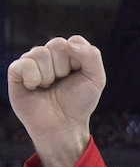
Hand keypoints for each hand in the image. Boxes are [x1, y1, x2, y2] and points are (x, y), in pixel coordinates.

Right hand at [7, 35, 105, 166]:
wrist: (63, 125)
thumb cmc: (79, 102)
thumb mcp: (96, 79)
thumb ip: (91, 56)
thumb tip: (69, 43)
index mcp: (69, 54)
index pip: (74, 41)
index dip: (79, 59)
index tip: (79, 75)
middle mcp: (49, 55)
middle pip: (57, 44)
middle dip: (64, 67)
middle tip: (62, 83)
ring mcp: (32, 62)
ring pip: (39, 53)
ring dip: (49, 75)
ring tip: (48, 87)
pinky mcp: (16, 72)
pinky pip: (23, 64)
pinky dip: (33, 79)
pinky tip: (34, 88)